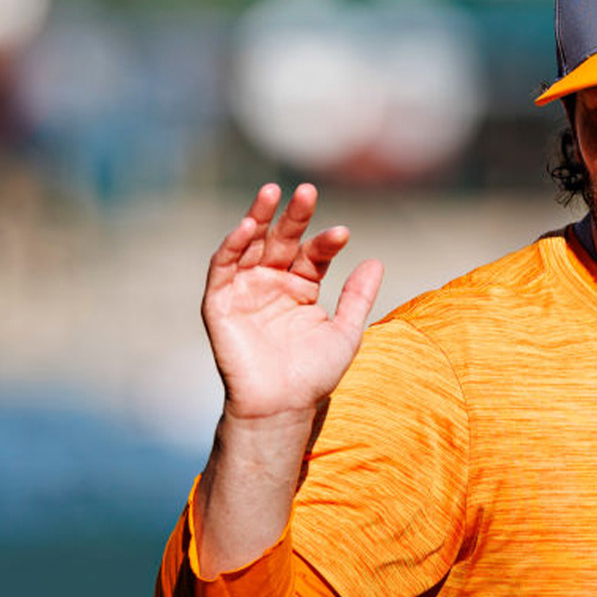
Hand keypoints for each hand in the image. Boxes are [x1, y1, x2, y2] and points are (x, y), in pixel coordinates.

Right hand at [202, 183, 383, 420]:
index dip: (326, 242)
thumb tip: (376, 260)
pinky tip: (248, 226)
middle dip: (293, 216)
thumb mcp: (345, 332)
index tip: (343, 234)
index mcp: (302, 288)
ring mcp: (245, 290)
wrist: (282, 406)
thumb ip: (359, 296)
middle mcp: (272, 283)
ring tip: (273, 192)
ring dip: (259, 217)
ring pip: (250, 244)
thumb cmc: (313, 375)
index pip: (314, 254)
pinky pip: (223, 267)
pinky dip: (232, 245)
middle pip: (282, 240)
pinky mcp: (219, 302)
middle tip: (307, 190)